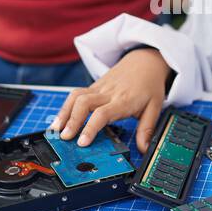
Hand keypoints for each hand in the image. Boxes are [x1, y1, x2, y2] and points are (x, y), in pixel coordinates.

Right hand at [49, 49, 170, 151]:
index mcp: (123, 100)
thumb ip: (147, 129)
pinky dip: (66, 106)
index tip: (82, 142)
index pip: (103, 114)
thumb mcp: (155, 107)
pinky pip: (76, 93)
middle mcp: (108, 93)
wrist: (145, 60)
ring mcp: (99, 88)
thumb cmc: (149, 85)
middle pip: (84, 103)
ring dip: (64, 112)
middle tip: (64, 138)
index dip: (90, 128)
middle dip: (72, 121)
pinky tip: (60, 119)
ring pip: (76, 96)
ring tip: (56, 130)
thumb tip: (144, 149)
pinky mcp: (93, 85)